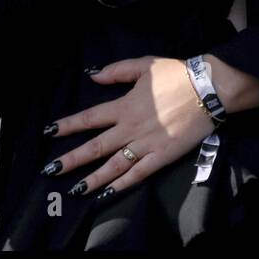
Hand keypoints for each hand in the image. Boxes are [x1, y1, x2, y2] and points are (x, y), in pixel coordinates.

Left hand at [42, 57, 215, 198]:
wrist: (209, 89)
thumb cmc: (177, 75)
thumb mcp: (145, 65)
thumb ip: (117, 71)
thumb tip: (92, 75)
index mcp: (125, 106)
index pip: (90, 118)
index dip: (68, 125)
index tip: (49, 132)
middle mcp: (131, 128)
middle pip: (96, 147)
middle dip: (72, 159)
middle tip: (51, 170)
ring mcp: (146, 144)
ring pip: (113, 165)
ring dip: (92, 178)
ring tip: (75, 189)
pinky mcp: (162, 156)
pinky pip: (138, 174)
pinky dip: (122, 184)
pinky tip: (108, 193)